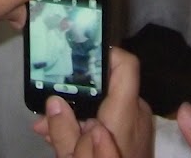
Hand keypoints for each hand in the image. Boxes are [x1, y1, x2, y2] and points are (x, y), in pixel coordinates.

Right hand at [34, 47, 153, 157]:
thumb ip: (61, 129)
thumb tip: (53, 102)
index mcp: (123, 113)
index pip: (126, 64)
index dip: (105, 53)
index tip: (78, 57)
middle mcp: (138, 114)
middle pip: (111, 85)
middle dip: (78, 93)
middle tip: (48, 106)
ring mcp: (141, 126)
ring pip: (111, 104)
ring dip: (83, 111)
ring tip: (49, 128)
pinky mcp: (138, 137)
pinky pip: (116, 119)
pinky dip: (94, 123)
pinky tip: (69, 137)